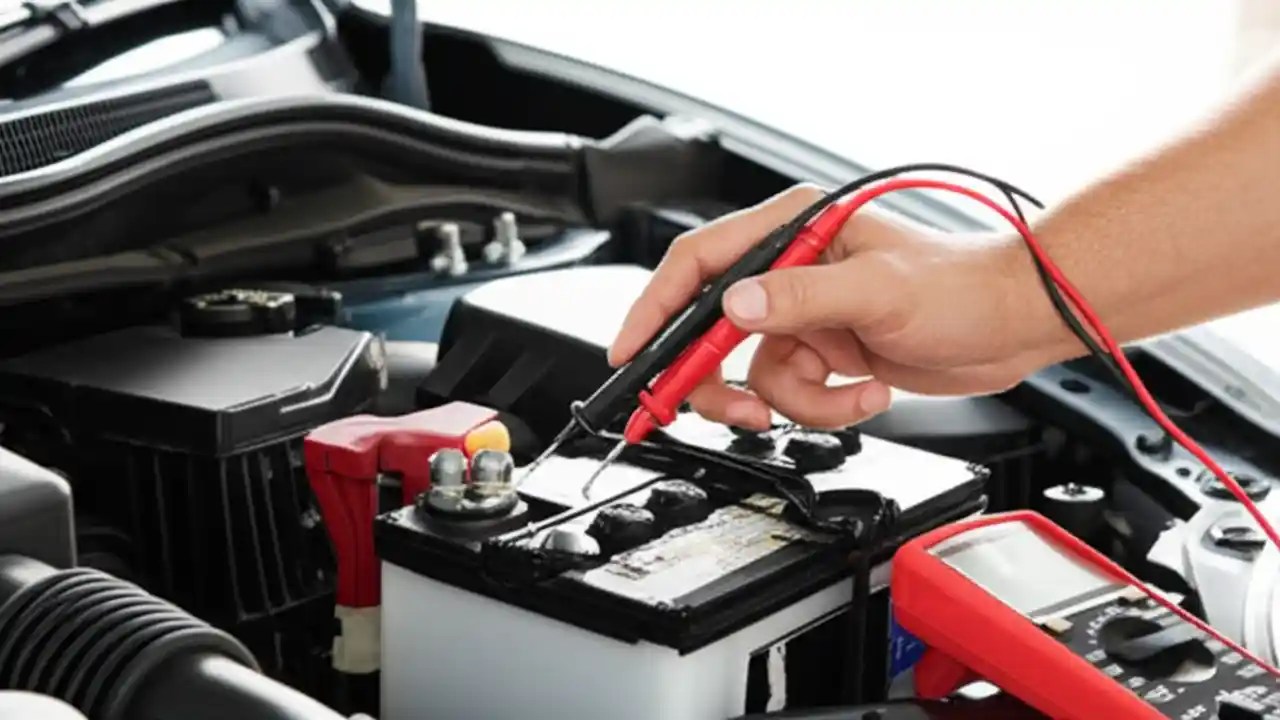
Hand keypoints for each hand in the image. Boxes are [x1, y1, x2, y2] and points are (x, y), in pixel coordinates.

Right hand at [608, 184, 1063, 430]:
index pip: (698, 265)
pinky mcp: (822, 352)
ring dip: (795, 402)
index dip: (655, 309)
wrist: (1012, 326)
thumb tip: (734, 310)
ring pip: (753, 375)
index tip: (631, 354)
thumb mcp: (877, 291)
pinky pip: (790, 395)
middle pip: (711, 330)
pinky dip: (826, 407)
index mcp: (792, 230)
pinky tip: (866, 392)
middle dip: (719, 378)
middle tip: (727, 410)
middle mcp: (788, 270)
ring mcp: (804, 316)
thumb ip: (800, 299)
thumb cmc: (962, 287)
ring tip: (841, 395)